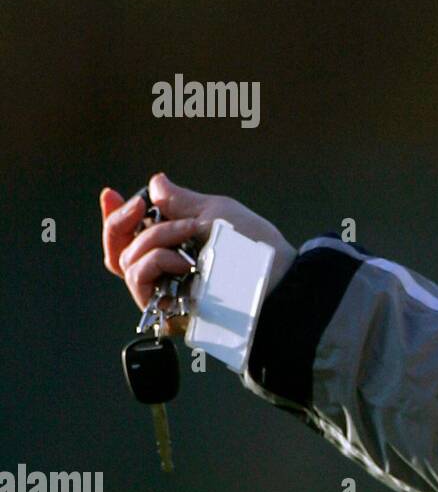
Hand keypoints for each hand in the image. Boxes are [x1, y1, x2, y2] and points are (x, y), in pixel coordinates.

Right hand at [100, 173, 295, 316]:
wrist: (274, 276)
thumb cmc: (253, 246)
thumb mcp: (215, 213)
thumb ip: (181, 201)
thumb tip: (155, 183)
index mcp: (176, 248)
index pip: (133, 237)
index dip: (116, 217)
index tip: (110, 193)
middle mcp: (165, 272)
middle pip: (117, 250)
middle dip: (120, 222)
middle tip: (138, 206)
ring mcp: (164, 291)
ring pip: (127, 258)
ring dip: (158, 236)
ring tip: (191, 233)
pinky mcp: (165, 309)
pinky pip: (137, 276)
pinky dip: (157, 259)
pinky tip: (184, 260)